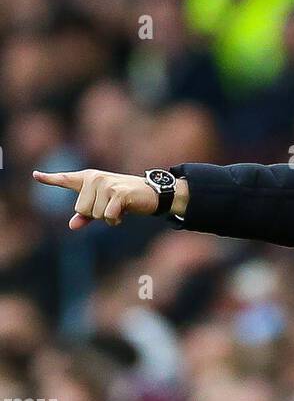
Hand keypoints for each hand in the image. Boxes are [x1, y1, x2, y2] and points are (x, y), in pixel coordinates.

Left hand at [31, 168, 175, 229]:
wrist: (150, 194)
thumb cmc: (126, 200)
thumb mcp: (104, 206)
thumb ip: (86, 216)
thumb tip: (72, 226)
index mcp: (89, 179)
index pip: (66, 179)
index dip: (50, 179)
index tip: (36, 175)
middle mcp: (94, 179)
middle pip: (81, 209)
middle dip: (96, 216)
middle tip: (110, 208)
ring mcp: (106, 185)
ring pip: (95, 214)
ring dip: (107, 218)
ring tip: (119, 209)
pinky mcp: (117, 193)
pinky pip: (107, 216)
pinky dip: (115, 220)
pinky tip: (123, 214)